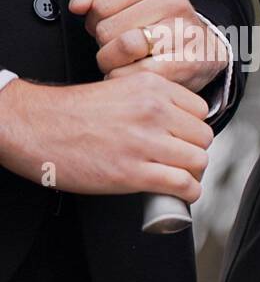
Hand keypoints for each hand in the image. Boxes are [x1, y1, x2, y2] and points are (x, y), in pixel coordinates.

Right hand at [0, 74, 211, 201]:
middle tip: (180, 161)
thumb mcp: (119, 89)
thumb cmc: (70, 112)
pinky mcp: (134, 173)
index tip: (184, 138)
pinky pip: (182, 185)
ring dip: (192, 174)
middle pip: (203, 138)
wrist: (33, 127)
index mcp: (151, 88)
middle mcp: (153, 111)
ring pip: (198, 162)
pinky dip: (187, 193)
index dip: (193, 129)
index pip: (201, 111)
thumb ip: (150, 101)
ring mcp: (145, 142)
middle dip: (194, 152)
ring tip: (178, 178)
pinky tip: (180, 193)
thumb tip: (178, 122)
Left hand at [69, 0, 228, 92]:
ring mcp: (184, 32)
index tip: (115, 26)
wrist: (204, 51)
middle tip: (122, 46)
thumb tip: (78, 5)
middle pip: (108, 29)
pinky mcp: (187, 62)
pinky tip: (138, 72)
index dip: (96, 21)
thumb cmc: (159, 25)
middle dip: (106, 44)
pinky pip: (138, 73)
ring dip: (114, 63)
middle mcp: (174, 2)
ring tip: (127, 60)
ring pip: (122, 50)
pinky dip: (128, 78)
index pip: (99, 4)